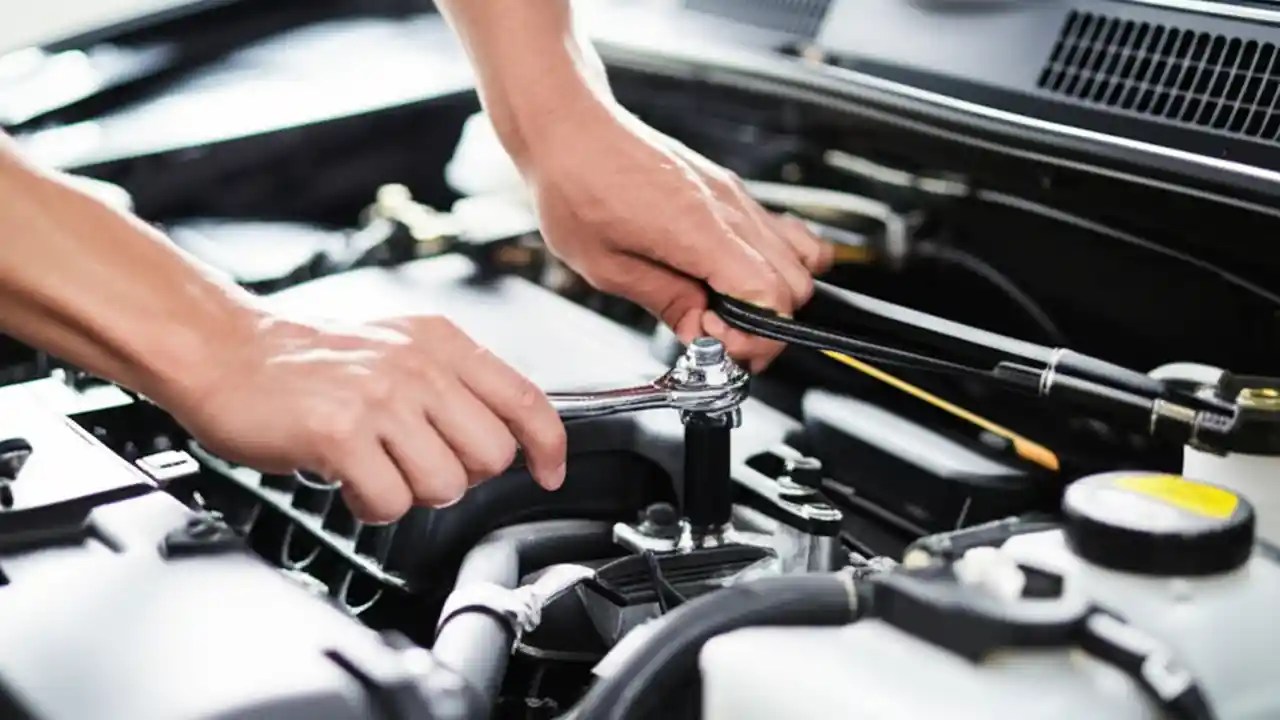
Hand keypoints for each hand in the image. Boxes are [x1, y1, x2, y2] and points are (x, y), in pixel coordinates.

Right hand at [162, 313, 566, 522]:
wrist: (223, 349)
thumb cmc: (306, 358)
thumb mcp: (397, 347)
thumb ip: (452, 382)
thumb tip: (506, 435)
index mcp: (440, 342)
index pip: (525, 398)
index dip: (547, 446)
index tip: (548, 472)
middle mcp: (419, 365)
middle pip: (492, 456)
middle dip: (461, 477)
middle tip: (417, 464)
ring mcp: (381, 397)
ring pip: (445, 486)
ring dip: (411, 493)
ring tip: (375, 468)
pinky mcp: (341, 432)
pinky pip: (389, 502)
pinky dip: (369, 505)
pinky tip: (347, 479)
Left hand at [525, 110, 832, 371]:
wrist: (570, 128)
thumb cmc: (576, 185)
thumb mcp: (608, 267)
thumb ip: (666, 303)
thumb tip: (699, 333)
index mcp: (701, 231)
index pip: (772, 297)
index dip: (754, 336)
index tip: (715, 342)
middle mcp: (730, 210)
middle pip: (795, 284)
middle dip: (765, 324)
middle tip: (716, 331)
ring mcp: (735, 197)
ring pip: (800, 257)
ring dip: (773, 295)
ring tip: (728, 306)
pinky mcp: (729, 190)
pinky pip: (780, 232)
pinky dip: (772, 263)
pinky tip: (731, 275)